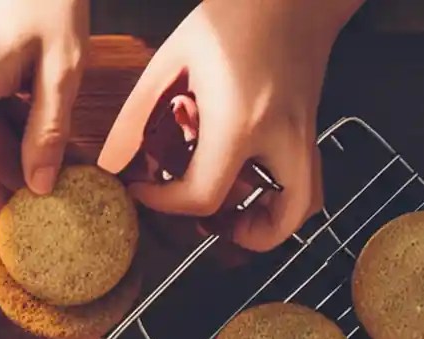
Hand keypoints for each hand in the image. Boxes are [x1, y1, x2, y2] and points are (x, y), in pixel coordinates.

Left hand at [100, 0, 360, 250]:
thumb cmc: (235, 13)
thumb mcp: (171, 60)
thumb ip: (136, 117)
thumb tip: (111, 164)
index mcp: (238, 121)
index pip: (201, 196)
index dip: (164, 205)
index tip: (142, 190)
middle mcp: (279, 135)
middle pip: (274, 221)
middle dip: (235, 233)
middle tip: (204, 223)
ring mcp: (303, 134)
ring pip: (306, 208)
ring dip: (270, 224)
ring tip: (233, 213)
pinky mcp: (311, 127)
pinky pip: (312, 182)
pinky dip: (287, 199)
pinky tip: (252, 182)